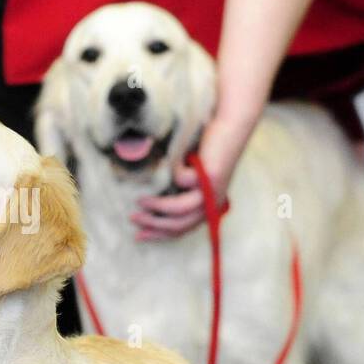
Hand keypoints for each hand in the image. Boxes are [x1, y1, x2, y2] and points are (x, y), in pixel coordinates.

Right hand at [131, 113, 250, 239]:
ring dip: (157, 207)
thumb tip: (148, 206)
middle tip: (133, 218)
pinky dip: (172, 171)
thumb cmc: (206, 150)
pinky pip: (181, 179)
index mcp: (207, 208)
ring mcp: (211, 191)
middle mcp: (211, 204)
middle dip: (153, 224)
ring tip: (141, 201)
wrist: (229, 128)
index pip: (181, 230)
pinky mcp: (209, 176)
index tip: (138, 235)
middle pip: (179, 225)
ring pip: (180, 209)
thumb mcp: (191, 176)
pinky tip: (169, 163)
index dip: (159, 235)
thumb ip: (178, 191)